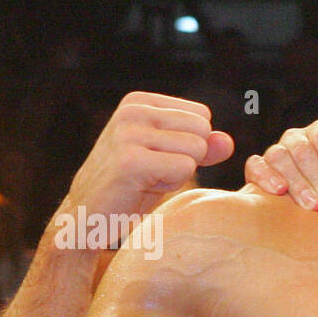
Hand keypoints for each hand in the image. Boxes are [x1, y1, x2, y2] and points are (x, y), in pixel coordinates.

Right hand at [64, 92, 233, 219]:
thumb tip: (227, 140)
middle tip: (153, 172)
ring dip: (177, 173)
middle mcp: (132, 110)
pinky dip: (170, 184)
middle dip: (187, 159)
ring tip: (146, 178)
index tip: (157, 158)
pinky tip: (141, 186)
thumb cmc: (134, 186)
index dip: (189, 146)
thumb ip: (203, 147)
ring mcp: (129, 132)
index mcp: (140, 102)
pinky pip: (185, 168)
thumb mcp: (173, 159)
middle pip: (202, 131)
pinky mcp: (131, 159)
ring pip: (196, 150)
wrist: (89, 215)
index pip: (202, 117)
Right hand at [244, 119, 317, 211]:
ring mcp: (277, 151)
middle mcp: (298, 139)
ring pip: (280, 157)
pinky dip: (266, 176)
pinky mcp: (258, 167)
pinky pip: (255, 165)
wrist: (316, 207)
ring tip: (312, 205)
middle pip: (303, 150)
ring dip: (298, 183)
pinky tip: (279, 190)